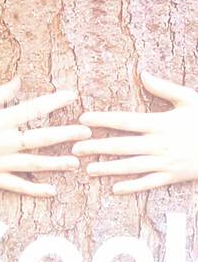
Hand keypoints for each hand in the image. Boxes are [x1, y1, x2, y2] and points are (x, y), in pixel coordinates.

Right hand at [0, 79, 85, 196]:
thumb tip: (20, 81)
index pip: (32, 108)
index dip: (54, 101)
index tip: (73, 95)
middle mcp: (1, 142)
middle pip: (40, 138)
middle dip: (66, 134)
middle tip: (86, 132)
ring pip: (34, 163)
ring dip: (57, 163)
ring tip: (76, 162)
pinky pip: (17, 185)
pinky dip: (35, 189)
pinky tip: (52, 190)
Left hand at [74, 72, 197, 193]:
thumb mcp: (189, 99)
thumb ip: (164, 88)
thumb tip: (142, 73)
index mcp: (161, 123)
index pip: (125, 121)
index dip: (103, 120)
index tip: (83, 119)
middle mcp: (159, 143)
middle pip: (122, 145)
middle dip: (97, 146)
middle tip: (75, 149)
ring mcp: (165, 162)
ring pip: (131, 166)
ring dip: (109, 168)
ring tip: (88, 169)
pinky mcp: (172, 176)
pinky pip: (149, 183)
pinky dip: (132, 186)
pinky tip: (114, 188)